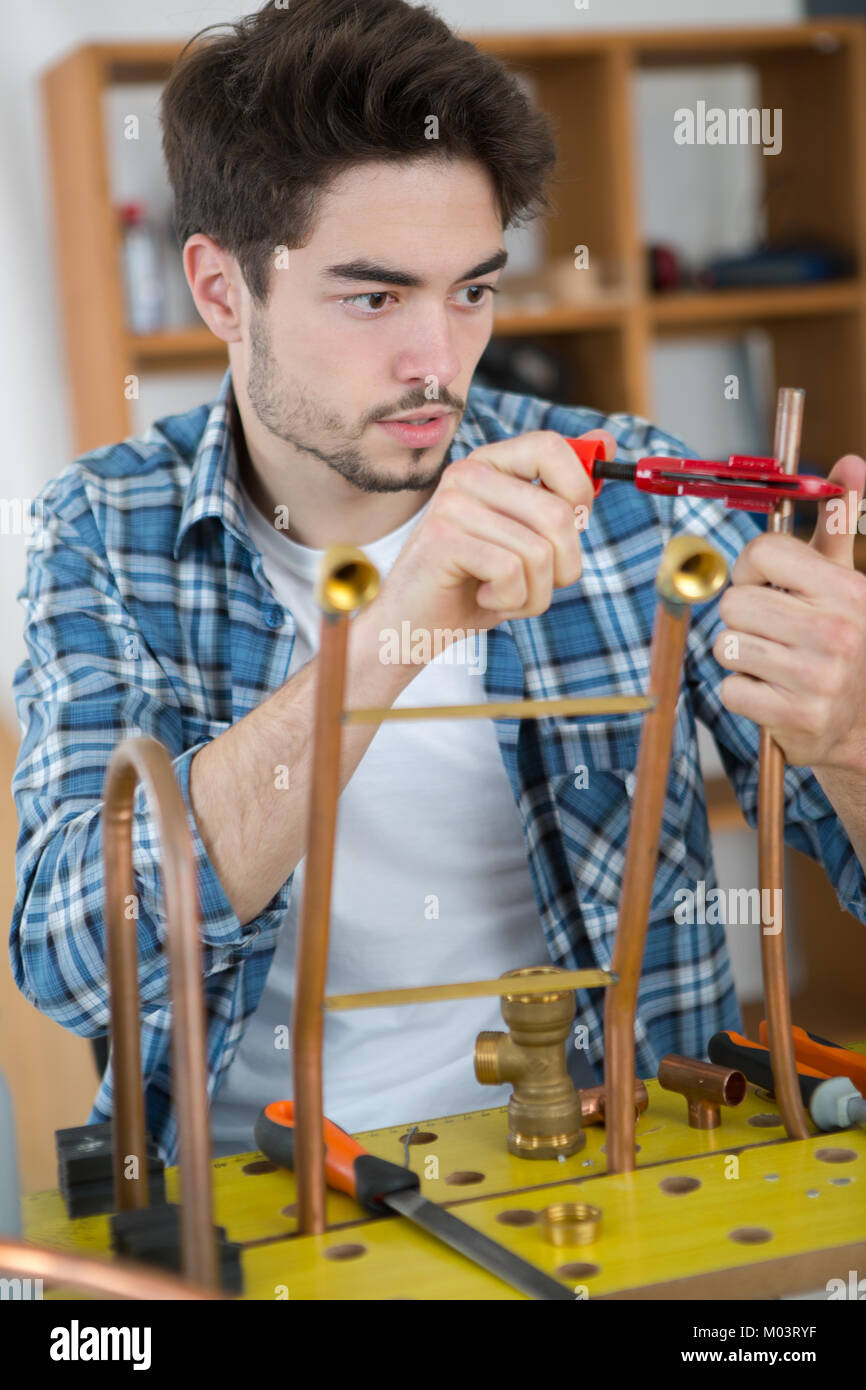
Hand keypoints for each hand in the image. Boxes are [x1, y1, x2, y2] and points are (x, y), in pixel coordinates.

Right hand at [365, 428, 612, 650]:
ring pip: (539, 552)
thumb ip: (563, 494)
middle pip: (557, 513)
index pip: (552, 446)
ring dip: (536, 593)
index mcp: (490, 464)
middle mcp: (467, 474)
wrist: (417, 626)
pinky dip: (511, 601)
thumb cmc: (476, 583)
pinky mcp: (442, 539)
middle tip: (538, 583)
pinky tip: (484, 599)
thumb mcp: (529, 539)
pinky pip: (511, 571)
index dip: (580, 491)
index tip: (574, 526)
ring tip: (505, 596)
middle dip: (565, 566)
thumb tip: (607, 442)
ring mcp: (451, 504)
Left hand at [713, 453, 865, 769]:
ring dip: (742, 655)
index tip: (762, 585)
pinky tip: (773, 692)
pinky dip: (743, 693)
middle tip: (770, 631)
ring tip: (775, 662)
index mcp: (847, 590)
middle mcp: (835, 631)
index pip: (763, 552)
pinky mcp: (795, 718)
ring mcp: (816, 678)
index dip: (749, 568)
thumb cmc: (848, 643)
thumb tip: (849, 462)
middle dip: (743, 617)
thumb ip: (838, 525)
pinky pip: (730, 690)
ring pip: (727, 646)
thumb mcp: (848, 582)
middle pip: (734, 602)